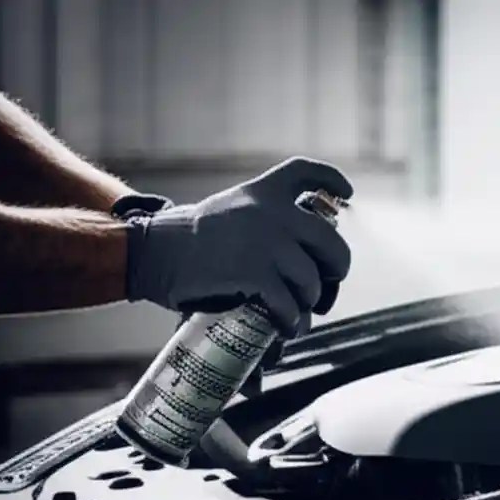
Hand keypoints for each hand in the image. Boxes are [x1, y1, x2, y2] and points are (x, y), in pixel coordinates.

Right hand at [125, 157, 352, 336]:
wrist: (153, 251)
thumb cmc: (187, 238)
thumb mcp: (229, 210)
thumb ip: (262, 220)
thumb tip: (297, 252)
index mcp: (264, 191)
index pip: (305, 172)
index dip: (332, 179)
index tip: (346, 195)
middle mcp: (272, 212)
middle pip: (330, 242)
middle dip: (337, 269)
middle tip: (327, 285)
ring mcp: (266, 242)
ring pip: (312, 280)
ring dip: (310, 303)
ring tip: (299, 315)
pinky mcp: (255, 273)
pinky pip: (289, 304)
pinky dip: (292, 321)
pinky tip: (288, 327)